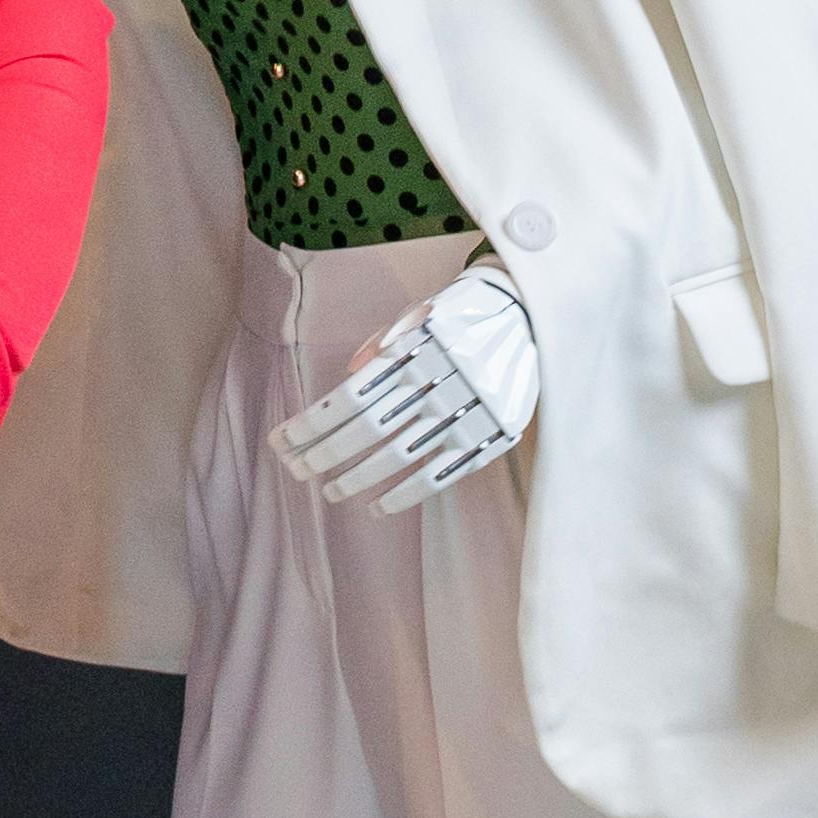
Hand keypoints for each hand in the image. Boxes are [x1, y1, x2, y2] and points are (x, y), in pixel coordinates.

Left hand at [271, 262, 539, 509]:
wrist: (534, 312)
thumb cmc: (463, 315)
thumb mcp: (422, 314)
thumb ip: (384, 343)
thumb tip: (347, 376)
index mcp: (417, 348)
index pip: (352, 397)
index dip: (314, 424)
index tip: (283, 442)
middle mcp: (441, 380)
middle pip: (370, 429)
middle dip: (327, 455)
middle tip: (297, 472)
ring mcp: (469, 410)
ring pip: (402, 456)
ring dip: (359, 479)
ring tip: (330, 491)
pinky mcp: (494, 434)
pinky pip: (444, 473)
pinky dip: (407, 494)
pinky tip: (379, 506)